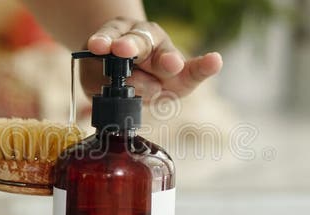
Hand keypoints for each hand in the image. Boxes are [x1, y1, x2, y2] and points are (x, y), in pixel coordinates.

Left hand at [81, 17, 223, 99]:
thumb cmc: (109, 73)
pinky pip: (195, 71)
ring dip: (166, 60)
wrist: (132, 76)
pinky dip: (205, 66)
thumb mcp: (94, 76)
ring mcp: (164, 55)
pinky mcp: (183, 74)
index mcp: (117, 36)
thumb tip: (121, 84)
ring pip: (163, 57)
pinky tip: (215, 61)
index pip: (110, 35)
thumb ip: (99, 79)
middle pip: (139, 41)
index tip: (99, 46)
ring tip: (172, 65)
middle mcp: (143, 40)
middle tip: (123, 50)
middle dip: (132, 46)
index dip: (105, 40)